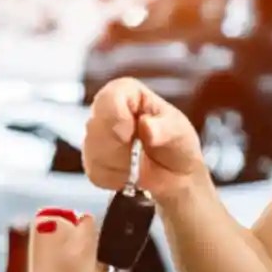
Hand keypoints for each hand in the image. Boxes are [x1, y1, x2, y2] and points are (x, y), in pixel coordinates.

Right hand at [82, 77, 207, 205]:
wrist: (174, 176)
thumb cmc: (176, 144)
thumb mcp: (179, 132)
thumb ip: (165, 128)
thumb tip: (146, 125)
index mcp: (128, 94)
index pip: (109, 96)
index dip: (115, 115)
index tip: (128, 134)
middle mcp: (108, 111)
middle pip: (96, 125)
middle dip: (119, 146)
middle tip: (140, 154)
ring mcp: (97, 136)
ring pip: (93, 151)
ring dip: (120, 164)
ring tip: (139, 164)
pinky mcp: (92, 160)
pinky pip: (95, 172)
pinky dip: (116, 178)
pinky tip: (129, 174)